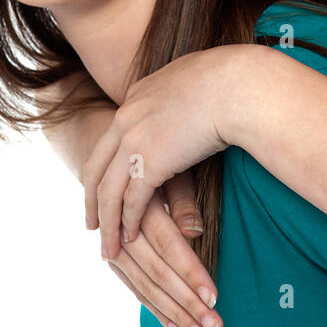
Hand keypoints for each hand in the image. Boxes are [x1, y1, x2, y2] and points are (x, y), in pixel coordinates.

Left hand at [83, 44, 266, 262]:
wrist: (235, 86)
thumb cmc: (230, 81)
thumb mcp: (194, 80)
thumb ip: (183, 93)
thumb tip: (194, 91)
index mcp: (136, 96)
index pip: (111, 138)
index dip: (106, 165)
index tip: (103, 185)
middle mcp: (126, 118)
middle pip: (96, 167)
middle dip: (91, 198)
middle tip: (91, 223)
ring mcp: (133, 140)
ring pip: (109, 191)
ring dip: (107, 222)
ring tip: (108, 247)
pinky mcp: (149, 162)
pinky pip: (132, 201)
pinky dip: (129, 222)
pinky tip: (130, 237)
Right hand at [103, 171, 222, 326]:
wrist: (115, 163)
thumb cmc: (156, 163)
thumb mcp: (173, 170)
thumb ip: (182, 201)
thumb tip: (194, 230)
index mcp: (137, 203)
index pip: (167, 245)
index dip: (190, 272)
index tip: (214, 297)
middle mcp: (121, 229)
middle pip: (156, 273)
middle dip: (186, 303)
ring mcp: (114, 248)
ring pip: (144, 286)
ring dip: (173, 314)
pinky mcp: (115, 261)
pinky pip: (135, 289)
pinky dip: (156, 311)